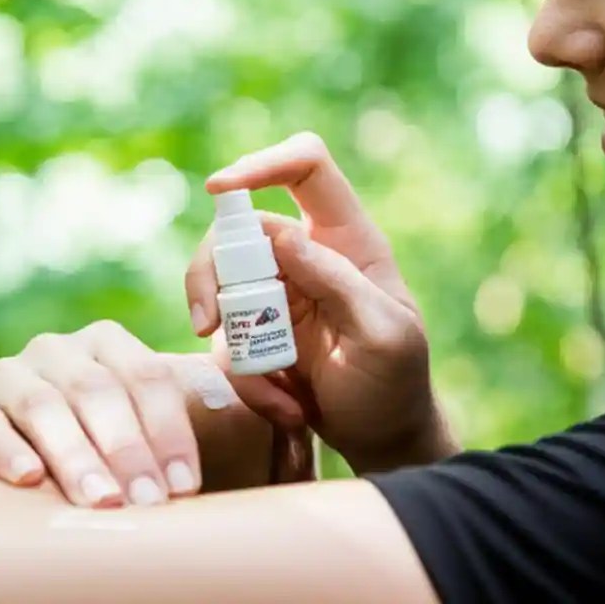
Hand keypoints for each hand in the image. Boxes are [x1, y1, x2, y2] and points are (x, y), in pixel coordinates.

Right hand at [0, 321, 282, 505]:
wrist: (2, 471)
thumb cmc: (97, 455)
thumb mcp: (149, 431)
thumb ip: (212, 414)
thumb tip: (298, 412)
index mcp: (109, 348)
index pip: (148, 377)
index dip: (170, 430)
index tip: (189, 486)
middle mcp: (60, 352)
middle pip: (99, 391)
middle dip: (128, 449)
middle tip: (150, 503)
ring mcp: (12, 376)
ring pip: (45, 405)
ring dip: (75, 454)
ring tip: (102, 501)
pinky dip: (8, 450)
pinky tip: (30, 480)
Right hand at [187, 132, 458, 472]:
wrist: (384, 439)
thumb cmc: (397, 383)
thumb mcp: (383, 336)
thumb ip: (339, 283)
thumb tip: (283, 235)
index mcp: (348, 238)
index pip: (306, 167)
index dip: (264, 164)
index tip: (220, 189)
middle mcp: (306, 256)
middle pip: (237, 229)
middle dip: (210, 272)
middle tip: (207, 324)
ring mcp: (277, 294)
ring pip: (218, 287)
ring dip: (229, 344)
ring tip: (275, 393)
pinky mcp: (256, 333)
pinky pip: (224, 342)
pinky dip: (245, 381)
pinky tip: (288, 409)